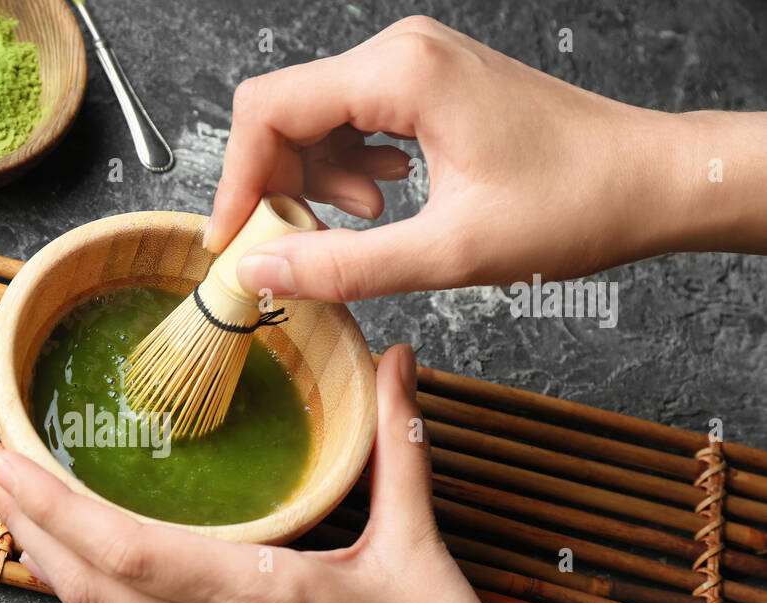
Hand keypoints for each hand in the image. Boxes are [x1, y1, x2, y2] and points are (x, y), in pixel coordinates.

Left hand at [0, 345, 697, 602]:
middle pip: (86, 583)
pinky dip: (88, 601)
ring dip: (47, 560)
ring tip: (15, 505)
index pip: (123, 548)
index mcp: (262, 600)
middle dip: (22, 519)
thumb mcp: (423, 553)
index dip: (48, 502)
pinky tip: (76, 571)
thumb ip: (399, 447)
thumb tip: (396, 360)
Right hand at [206, 16, 766, 301]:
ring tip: (368, 226)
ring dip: (319, 184)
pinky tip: (388, 206)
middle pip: (286, 114)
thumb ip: (343, 266)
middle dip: (280, 187)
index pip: (269, 111)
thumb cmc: (572, 205)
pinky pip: (353, 123)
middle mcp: (400, 54)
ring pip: (317, 122)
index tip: (230, 244)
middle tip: (300, 249)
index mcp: (400, 74)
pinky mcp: (427, 87)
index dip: (237, 181)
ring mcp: (414, 66)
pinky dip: (350, 172)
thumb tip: (260, 273)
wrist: (647, 181)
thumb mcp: (448, 253)